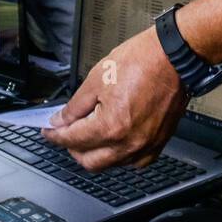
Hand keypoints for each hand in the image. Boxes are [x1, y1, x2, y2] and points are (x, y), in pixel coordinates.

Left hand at [44, 27, 187, 171]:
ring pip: (110, 164)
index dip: (54, 135)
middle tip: (66, 132)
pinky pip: (133, 161)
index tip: (48, 131)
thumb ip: (75, 106)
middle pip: (89, 161)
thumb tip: (61, 120)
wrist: (173, 58)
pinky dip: (119, 154)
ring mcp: (145, 146)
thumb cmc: (142, 62)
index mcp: (111, 126)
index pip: (72, 140)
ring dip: (95, 153)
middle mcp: (129, 143)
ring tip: (90, 132)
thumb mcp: (97, 78)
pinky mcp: (158, 143)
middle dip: (73, 148)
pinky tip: (114, 139)